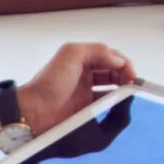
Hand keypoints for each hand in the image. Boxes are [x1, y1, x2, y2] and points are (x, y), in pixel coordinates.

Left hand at [18, 42, 135, 131]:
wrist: (33, 112)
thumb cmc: (49, 82)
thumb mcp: (71, 54)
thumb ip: (98, 50)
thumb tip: (119, 61)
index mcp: (81, 59)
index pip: (110, 56)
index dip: (123, 62)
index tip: (130, 73)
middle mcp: (84, 74)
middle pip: (113, 71)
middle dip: (125, 74)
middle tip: (131, 84)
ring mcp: (84, 92)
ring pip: (111, 87)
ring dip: (121, 88)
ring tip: (127, 94)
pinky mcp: (84, 109)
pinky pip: (104, 104)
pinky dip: (114, 103)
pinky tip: (118, 104)